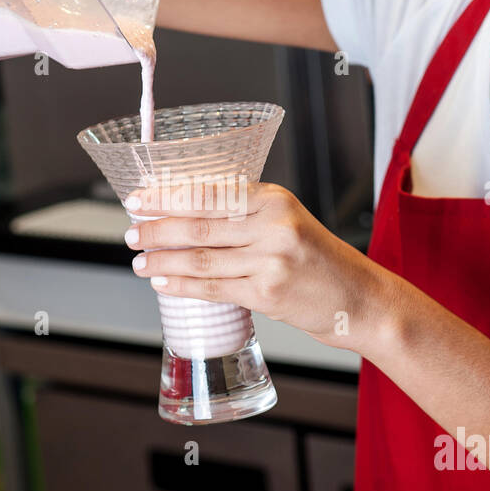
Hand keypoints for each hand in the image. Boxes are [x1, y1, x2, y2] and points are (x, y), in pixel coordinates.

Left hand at [123, 181, 387, 353]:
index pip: (208, 192)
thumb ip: (244, 215)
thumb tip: (182, 213)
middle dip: (156, 229)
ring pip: (200, 258)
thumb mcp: (287, 221)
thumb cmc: (318, 260)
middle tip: (130, 233)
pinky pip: (213, 288)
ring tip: (140, 261)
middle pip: (198, 225)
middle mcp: (273, 226)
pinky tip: (163, 282)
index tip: (137, 200)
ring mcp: (270, 261)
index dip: (165, 196)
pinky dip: (183, 284)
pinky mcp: (268, 294)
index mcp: (274, 199)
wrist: (359, 298)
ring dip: (162, 260)